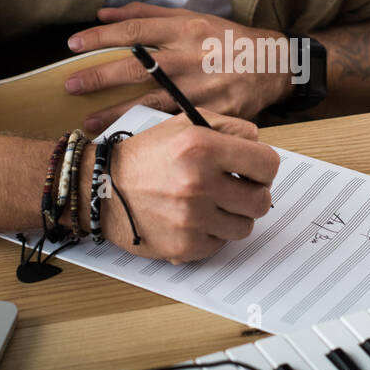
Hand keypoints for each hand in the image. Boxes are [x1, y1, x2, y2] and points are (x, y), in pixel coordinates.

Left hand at [64, 3, 292, 133]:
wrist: (273, 66)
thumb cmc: (228, 40)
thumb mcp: (192, 17)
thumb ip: (148, 15)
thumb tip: (103, 14)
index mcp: (185, 29)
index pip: (134, 30)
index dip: (101, 37)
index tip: (73, 45)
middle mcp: (190, 57)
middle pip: (136, 66)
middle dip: (99, 76)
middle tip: (70, 86)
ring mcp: (200, 87)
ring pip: (150, 100)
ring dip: (116, 113)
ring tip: (88, 124)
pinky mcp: (211, 113)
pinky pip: (174, 124)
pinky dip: (149, 131)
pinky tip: (128, 140)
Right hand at [93, 110, 279, 263]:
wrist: (101, 188)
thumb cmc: (145, 156)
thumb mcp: (184, 124)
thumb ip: (227, 127)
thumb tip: (257, 142)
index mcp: (202, 148)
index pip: (267, 164)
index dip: (263, 168)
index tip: (253, 171)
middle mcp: (198, 184)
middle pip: (261, 200)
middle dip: (253, 194)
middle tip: (236, 190)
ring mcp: (192, 219)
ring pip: (245, 227)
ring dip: (233, 216)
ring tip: (212, 205)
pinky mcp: (185, 246)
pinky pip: (220, 244)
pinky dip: (211, 234)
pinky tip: (193, 220)